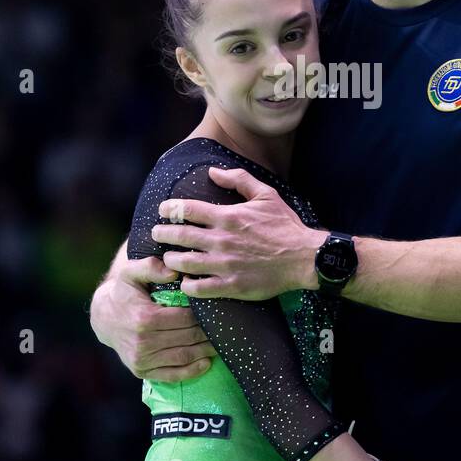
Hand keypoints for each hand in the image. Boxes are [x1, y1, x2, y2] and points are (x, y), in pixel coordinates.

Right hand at [89, 251, 217, 381]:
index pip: (186, 318)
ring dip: (205, 351)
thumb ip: (151, 266)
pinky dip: (191, 371)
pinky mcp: (141, 371)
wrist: (103, 317)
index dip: (203, 315)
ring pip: (183, 357)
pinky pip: (171, 375)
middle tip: (224, 327)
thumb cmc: (123, 291)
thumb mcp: (131, 272)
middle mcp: (143, 342)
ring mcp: (142, 359)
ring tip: (220, 343)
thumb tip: (174, 271)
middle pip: (188, 338)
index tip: (216, 310)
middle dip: (208, 333)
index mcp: (145, 318)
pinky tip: (205, 362)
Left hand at [150, 166, 322, 300]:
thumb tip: (212, 172)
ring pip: (184, 263)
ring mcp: (225, 265)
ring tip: (169, 258)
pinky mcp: (231, 285)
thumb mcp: (266, 194)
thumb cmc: (285, 225)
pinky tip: (187, 281)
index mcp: (228, 216)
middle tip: (157, 233)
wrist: (304, 257)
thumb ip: (238, 179)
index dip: (169, 208)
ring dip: (171, 260)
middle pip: (180, 236)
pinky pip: (199, 288)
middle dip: (162, 233)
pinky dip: (187, 286)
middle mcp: (222, 240)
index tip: (163, 210)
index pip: (187, 209)